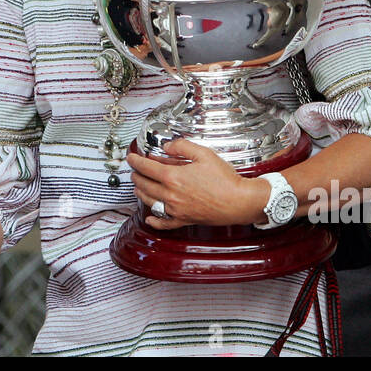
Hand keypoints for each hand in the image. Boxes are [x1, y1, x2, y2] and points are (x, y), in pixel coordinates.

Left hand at [126, 138, 269, 229]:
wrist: (238, 202)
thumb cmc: (224, 179)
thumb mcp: (204, 154)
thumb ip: (182, 147)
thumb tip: (167, 147)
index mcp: (173, 177)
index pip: (146, 167)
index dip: (135, 161)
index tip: (131, 158)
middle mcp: (171, 194)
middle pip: (144, 184)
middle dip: (136, 175)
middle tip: (135, 170)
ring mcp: (176, 209)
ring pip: (149, 201)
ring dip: (141, 192)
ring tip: (139, 186)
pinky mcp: (184, 220)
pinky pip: (164, 223)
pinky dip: (154, 221)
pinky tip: (150, 218)